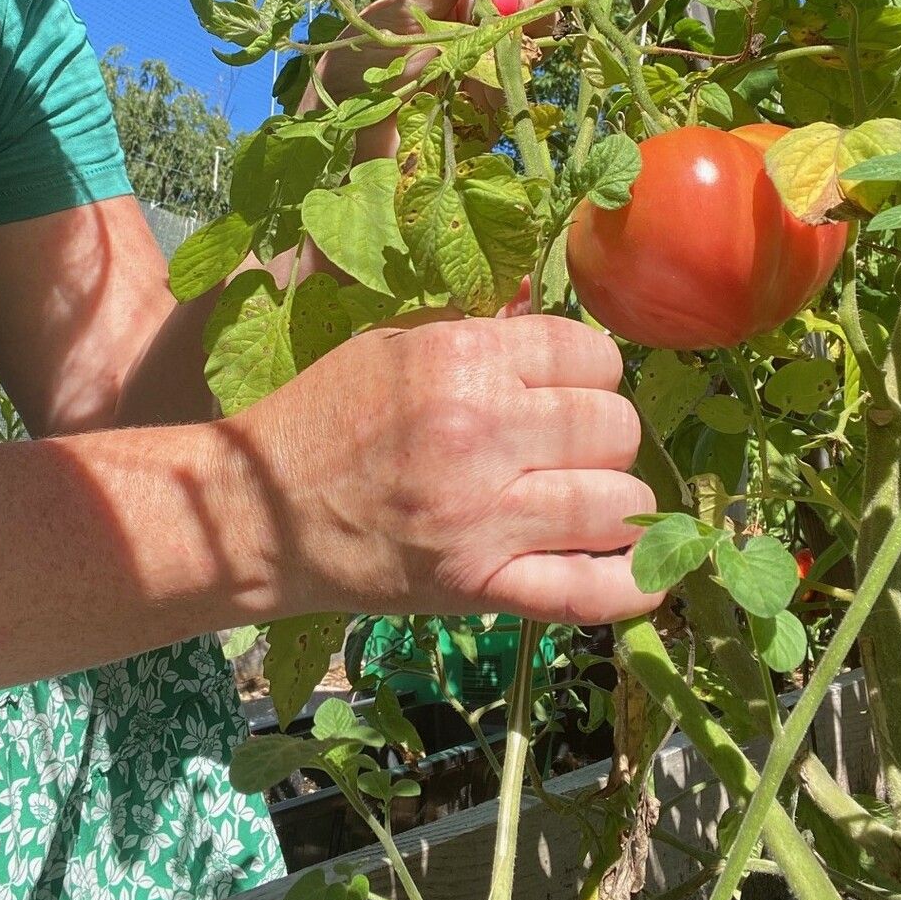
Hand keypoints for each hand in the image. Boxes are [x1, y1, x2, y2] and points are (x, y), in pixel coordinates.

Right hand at [222, 314, 662, 625]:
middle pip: (615, 425)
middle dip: (605, 432)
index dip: (593, 369)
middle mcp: (478, 432)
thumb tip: (549, 308)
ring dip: (615, 502)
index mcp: (458, 360)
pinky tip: (639, 572)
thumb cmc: (325, 417)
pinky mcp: (477, 586)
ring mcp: (481, 516)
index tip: (572, 385)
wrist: (260, 514)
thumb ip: (477, 329)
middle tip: (571, 445)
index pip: (589, 352)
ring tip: (584, 500)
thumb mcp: (391, 345)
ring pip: (619, 503)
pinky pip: (589, 591)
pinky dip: (629, 585)